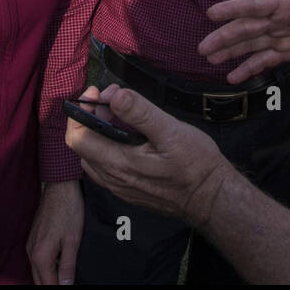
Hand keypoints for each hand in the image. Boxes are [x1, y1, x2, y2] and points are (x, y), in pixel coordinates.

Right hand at [25, 179, 83, 284]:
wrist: (60, 187)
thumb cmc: (68, 211)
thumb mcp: (73, 241)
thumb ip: (68, 266)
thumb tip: (66, 286)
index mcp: (41, 256)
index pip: (48, 285)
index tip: (68, 289)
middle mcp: (31, 253)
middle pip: (39, 282)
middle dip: (51, 286)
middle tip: (65, 286)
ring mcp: (30, 245)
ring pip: (37, 272)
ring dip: (47, 280)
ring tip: (62, 281)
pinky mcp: (33, 239)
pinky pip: (36, 261)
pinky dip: (45, 269)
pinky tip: (57, 269)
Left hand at [65, 85, 229, 227]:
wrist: (211, 197)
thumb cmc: (196, 164)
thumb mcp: (171, 131)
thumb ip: (140, 113)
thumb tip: (115, 96)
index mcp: (119, 163)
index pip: (77, 138)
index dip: (81, 111)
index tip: (98, 93)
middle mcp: (114, 178)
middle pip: (82, 146)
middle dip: (92, 116)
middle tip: (114, 98)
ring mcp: (121, 187)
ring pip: (93, 157)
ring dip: (98, 132)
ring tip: (120, 114)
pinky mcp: (130, 190)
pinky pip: (106, 167)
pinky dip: (107, 147)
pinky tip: (127, 137)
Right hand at [198, 0, 289, 82]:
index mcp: (284, 0)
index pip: (255, 5)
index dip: (234, 9)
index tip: (212, 13)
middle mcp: (276, 18)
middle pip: (246, 28)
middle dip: (224, 37)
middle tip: (202, 47)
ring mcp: (280, 36)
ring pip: (250, 44)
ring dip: (230, 51)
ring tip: (209, 58)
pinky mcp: (288, 51)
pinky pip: (265, 60)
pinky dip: (249, 68)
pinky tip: (233, 77)